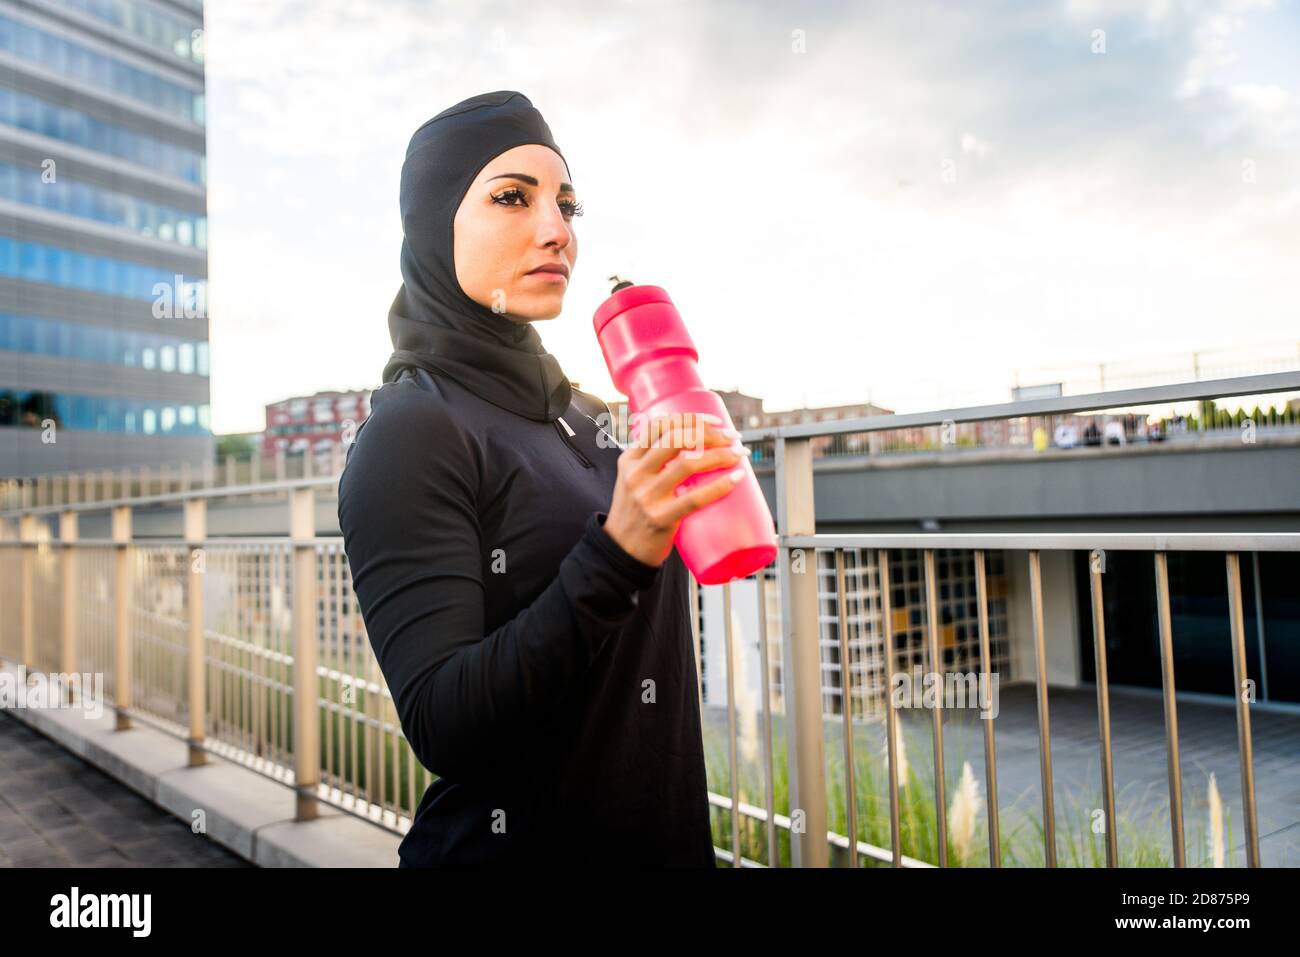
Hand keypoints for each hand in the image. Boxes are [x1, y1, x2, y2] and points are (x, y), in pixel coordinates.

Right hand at [602, 412, 751, 567]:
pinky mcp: (660, 518)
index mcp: (629, 459)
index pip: (659, 425)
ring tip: (737, 454)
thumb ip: (654, 463)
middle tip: (732, 438)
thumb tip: (695, 445)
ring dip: (720, 454)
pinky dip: (720, 486)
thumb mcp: (634, 480)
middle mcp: (636, 474)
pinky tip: (735, 478)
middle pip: (676, 439)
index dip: (690, 418)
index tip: (715, 421)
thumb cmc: (636, 513)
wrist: (621, 551)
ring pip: (688, 463)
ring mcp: (647, 496)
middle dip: (710, 433)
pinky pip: (695, 498)